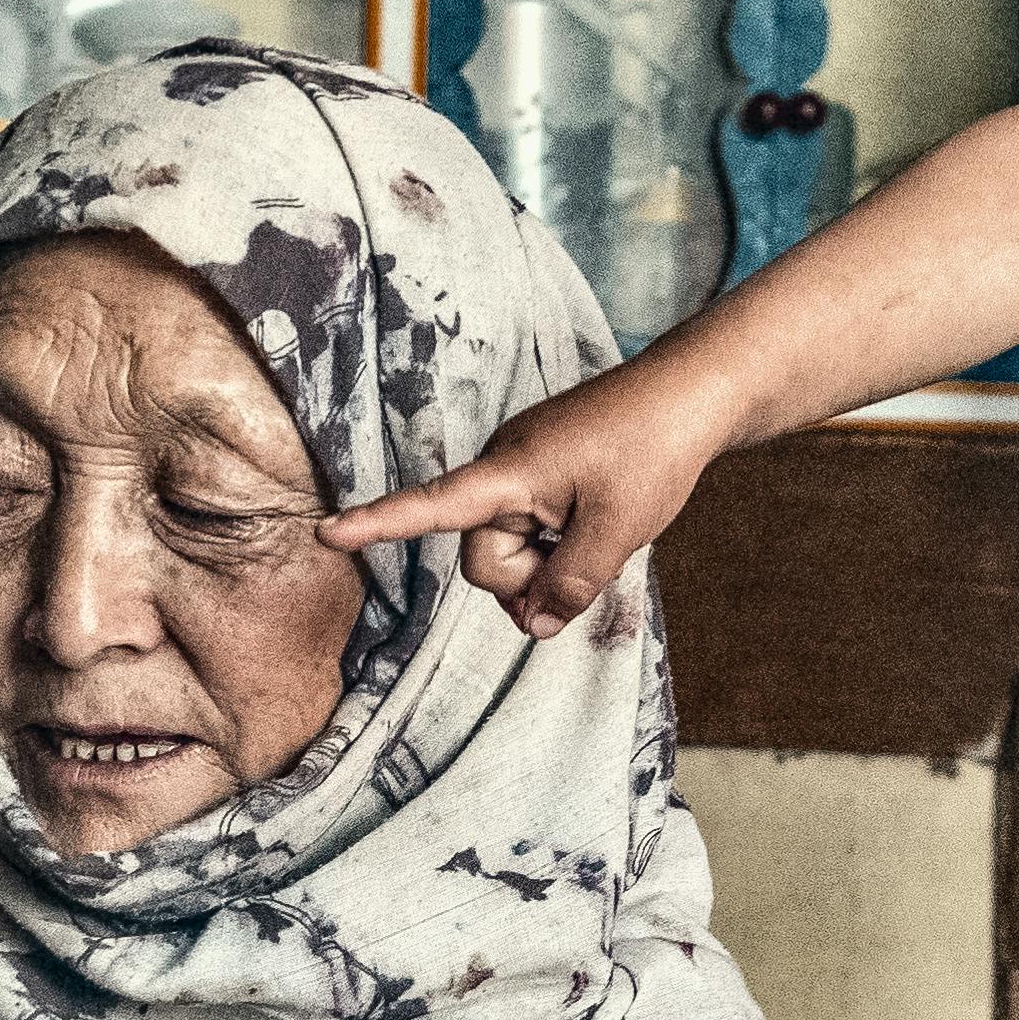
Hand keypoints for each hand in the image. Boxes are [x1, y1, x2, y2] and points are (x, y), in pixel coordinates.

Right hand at [344, 359, 737, 630]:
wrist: (692, 393)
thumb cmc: (653, 449)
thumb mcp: (618, 531)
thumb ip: (571, 586)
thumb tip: (534, 626)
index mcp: (508, 471)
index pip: (431, 507)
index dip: (378, 524)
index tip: (326, 534)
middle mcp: (501, 467)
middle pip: (482, 558)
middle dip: (526, 578)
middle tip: (587, 562)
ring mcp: (520, 470)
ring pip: (508, 549)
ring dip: (547, 562)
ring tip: (598, 532)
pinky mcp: (539, 474)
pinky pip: (529, 528)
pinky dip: (556, 543)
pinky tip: (595, 521)